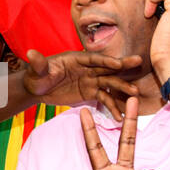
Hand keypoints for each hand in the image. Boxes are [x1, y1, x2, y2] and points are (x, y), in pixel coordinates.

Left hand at [23, 49, 140, 119]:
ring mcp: (90, 80)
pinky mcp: (90, 92)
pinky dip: (111, 106)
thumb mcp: (36, 71)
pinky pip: (103, 99)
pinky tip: (119, 116)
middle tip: (138, 62)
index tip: (117, 63)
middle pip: (106, 66)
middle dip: (122, 65)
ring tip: (134, 94)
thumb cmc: (37, 76)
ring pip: (109, 83)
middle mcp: (86, 68)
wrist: (38, 88)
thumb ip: (37, 63)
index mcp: (76, 59)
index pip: (93, 59)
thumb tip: (31, 53)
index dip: (105, 60)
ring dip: (121, 87)